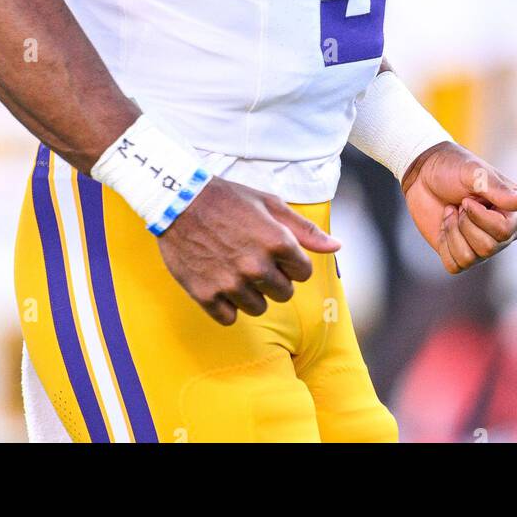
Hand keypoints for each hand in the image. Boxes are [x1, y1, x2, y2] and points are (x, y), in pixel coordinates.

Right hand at [157, 177, 339, 324]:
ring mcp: (231, 283)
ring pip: (258, 308)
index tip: (276, 252)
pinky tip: (220, 281)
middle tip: (254, 260)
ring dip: (252, 293)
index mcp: (277, 242)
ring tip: (236, 269)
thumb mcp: (270, 204)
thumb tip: (337, 246)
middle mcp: (256, 266)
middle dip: (275, 279)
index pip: (304, 272)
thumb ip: (305, 230)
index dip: (292, 262)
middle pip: (284, 293)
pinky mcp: (206, 295)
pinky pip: (229, 317)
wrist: (179, 200)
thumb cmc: (228, 199)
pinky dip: (227, 304)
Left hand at [401, 141, 516, 274]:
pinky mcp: (462, 254)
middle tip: (460, 204)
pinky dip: (445, 244)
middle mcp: (504, 232)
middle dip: (465, 224)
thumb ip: (499, 190)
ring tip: (452, 212)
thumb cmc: (452, 167)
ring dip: (452, 232)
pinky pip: (454, 265)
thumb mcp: (473, 173)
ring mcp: (483, 245)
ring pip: (469, 258)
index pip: (504, 231)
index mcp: (514, 211)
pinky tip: (446, 225)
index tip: (466, 199)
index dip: (479, 217)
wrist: (423, 173)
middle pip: (488, 248)